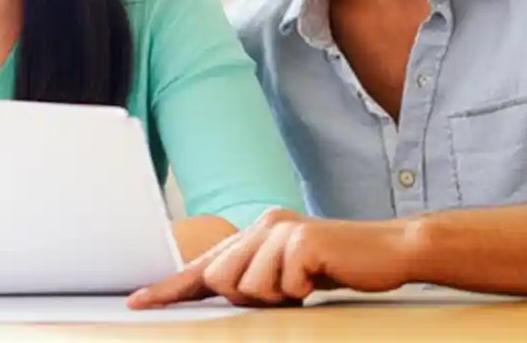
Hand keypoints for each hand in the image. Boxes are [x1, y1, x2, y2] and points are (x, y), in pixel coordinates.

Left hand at [127, 208, 414, 308]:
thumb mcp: (288, 275)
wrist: (389, 251)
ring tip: (307, 282)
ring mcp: (282, 230)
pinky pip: (283, 287)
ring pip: (249, 287)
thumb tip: (217, 290)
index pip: (204, 266)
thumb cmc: (337, 267)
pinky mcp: (301, 240)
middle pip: (222, 280)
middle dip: (250, 297)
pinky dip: (303, 292)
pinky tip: (321, 276)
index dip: (169, 287)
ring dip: (279, 296)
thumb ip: (254, 279)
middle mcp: (263, 224)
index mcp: (256, 230)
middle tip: (290, 289)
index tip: (137, 303)